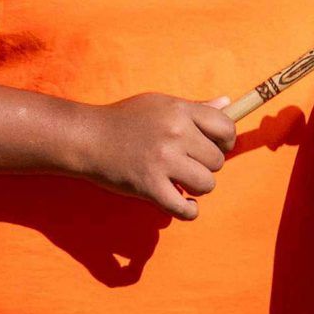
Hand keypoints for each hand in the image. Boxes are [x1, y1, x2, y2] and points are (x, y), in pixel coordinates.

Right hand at [70, 93, 236, 219]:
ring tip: (180, 181)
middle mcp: (175, 133)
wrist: (86, 138)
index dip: (225, 141)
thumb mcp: (158, 104)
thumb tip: (227, 102)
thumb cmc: (124, 120)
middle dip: (205, 166)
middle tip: (186, 164)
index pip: (225, 128)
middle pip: (217, 160)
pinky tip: (183, 203)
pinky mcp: (150, 185)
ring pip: (207, 184)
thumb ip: (194, 107)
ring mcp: (163, 160)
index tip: (213, 147)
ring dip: (197, 187)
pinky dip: (189, 211)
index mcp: (179, 111)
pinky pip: (186, 208)